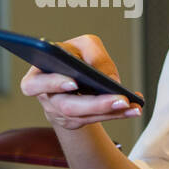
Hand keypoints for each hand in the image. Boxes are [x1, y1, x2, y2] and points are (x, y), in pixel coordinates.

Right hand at [19, 33, 141, 130]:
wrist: (72, 75)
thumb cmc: (74, 56)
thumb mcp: (83, 46)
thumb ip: (94, 54)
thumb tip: (109, 80)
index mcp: (37, 76)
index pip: (34, 84)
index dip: (52, 84)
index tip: (74, 83)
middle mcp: (46, 98)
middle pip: (68, 107)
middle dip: (97, 104)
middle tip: (121, 99)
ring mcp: (60, 114)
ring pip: (85, 117)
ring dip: (112, 111)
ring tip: (134, 105)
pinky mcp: (75, 122)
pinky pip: (96, 120)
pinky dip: (116, 114)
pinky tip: (133, 109)